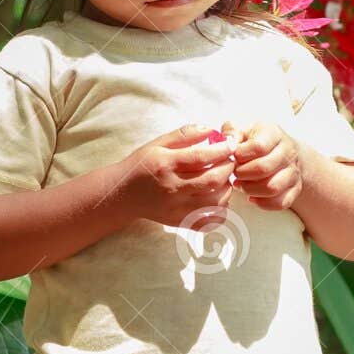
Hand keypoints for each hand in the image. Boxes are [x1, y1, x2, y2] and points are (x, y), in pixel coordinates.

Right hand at [118, 123, 236, 229]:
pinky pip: (208, 223)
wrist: (122, 194)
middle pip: (212, 180)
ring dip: (226, 189)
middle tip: (230, 162)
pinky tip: (218, 201)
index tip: (232, 144)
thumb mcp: (158, 144)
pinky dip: (220, 213)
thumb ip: (185, 135)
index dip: (223, 150)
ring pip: (214, 203)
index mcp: (166, 164)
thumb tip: (211, 129)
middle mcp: (171, 188)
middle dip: (228, 169)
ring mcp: (175, 208)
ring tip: (224, 180)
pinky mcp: (178, 222)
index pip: (202, 157)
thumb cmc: (142, 165)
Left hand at [226, 119, 304, 210]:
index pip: (258, 147)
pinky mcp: (295, 189)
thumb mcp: (246, 131)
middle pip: (263, 168)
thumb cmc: (259, 142)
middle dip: (243, 174)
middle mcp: (288, 152)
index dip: (241, 155)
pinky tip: (253, 197)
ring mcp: (294, 171)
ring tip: (242, 185)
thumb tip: (228, 140)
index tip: (234, 157)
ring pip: (272, 187)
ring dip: (251, 190)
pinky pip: (281, 202)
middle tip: (235, 174)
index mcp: (274, 134)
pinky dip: (263, 203)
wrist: (285, 153)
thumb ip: (232, 132)